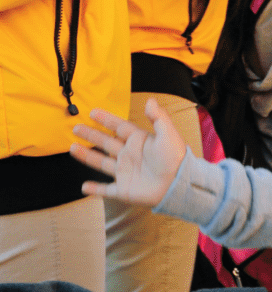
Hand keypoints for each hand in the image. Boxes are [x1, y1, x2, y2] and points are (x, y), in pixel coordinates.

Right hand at [69, 100, 188, 206]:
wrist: (179, 184)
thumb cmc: (175, 158)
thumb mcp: (168, 134)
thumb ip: (159, 117)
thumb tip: (150, 100)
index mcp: (139, 141)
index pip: (119, 127)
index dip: (107, 119)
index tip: (93, 112)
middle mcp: (130, 155)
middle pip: (106, 143)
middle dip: (91, 135)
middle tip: (76, 127)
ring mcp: (125, 172)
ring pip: (101, 163)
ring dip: (86, 156)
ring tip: (72, 147)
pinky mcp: (124, 190)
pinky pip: (106, 190)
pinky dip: (95, 190)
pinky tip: (84, 187)